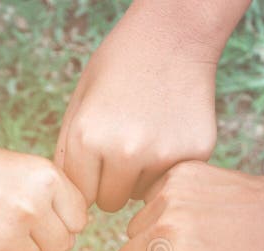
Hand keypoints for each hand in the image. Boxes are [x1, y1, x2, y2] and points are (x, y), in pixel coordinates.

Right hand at [0, 124, 87, 250]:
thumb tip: (74, 238)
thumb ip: (57, 199)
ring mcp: (6, 230)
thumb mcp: (28, 169)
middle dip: (44, 240)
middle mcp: (31, 203)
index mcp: (48, 177)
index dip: (60, 220)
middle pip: (62, 246)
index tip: (39, 211)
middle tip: (16, 222)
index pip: (78, 221)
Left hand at [54, 5, 218, 211]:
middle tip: (122, 152)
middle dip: (112, 184)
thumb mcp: (80, 102)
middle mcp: (125, 151)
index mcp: (88, 137)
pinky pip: (171, 180)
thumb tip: (70, 201)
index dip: (87, 180)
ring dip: (140, 177)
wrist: (174, 35)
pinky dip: (168, 166)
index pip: (80, 195)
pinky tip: (168, 133)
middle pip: (111, 203)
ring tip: (146, 137)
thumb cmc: (119, 66)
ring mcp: (163, 155)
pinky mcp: (194, 154)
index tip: (95, 166)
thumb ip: (68, 152)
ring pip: (141, 195)